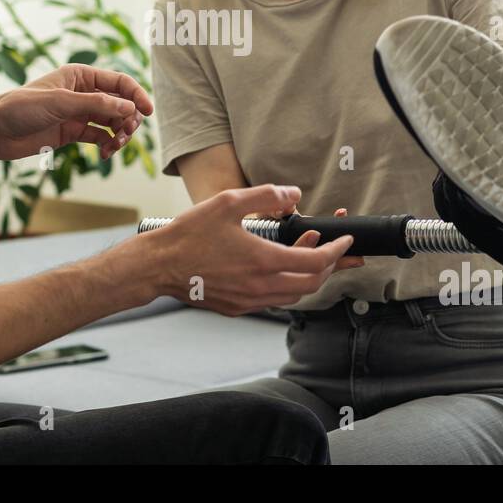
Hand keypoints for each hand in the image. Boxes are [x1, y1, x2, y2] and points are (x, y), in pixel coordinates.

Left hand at [0, 63, 152, 163]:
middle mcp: (83, 93)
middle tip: (125, 134)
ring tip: (113, 147)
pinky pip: (100, 137)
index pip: (119, 82)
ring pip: (112, 122)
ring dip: (119, 134)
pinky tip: (105, 154)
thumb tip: (129, 108)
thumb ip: (97, 105)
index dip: (136, 95)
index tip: (148, 112)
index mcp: (80, 76)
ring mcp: (79, 113)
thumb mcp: (61, 103)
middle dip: (128, 119)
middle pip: (120, 103)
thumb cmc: (22, 108)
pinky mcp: (73, 132)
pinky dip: (107, 144)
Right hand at [147, 184, 358, 315]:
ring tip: (306, 250)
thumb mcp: (227, 203)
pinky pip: (274, 301)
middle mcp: (260, 287)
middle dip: (330, 266)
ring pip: (294, 296)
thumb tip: (295, 194)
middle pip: (312, 284)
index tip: (346, 239)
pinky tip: (278, 266)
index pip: (317, 262)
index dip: (337, 250)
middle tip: (334, 249)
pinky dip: (287, 285)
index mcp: (263, 261)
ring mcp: (249, 302)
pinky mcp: (237, 308)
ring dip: (308, 276)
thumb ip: (266, 196)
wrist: (157, 266)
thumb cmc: (188, 234)